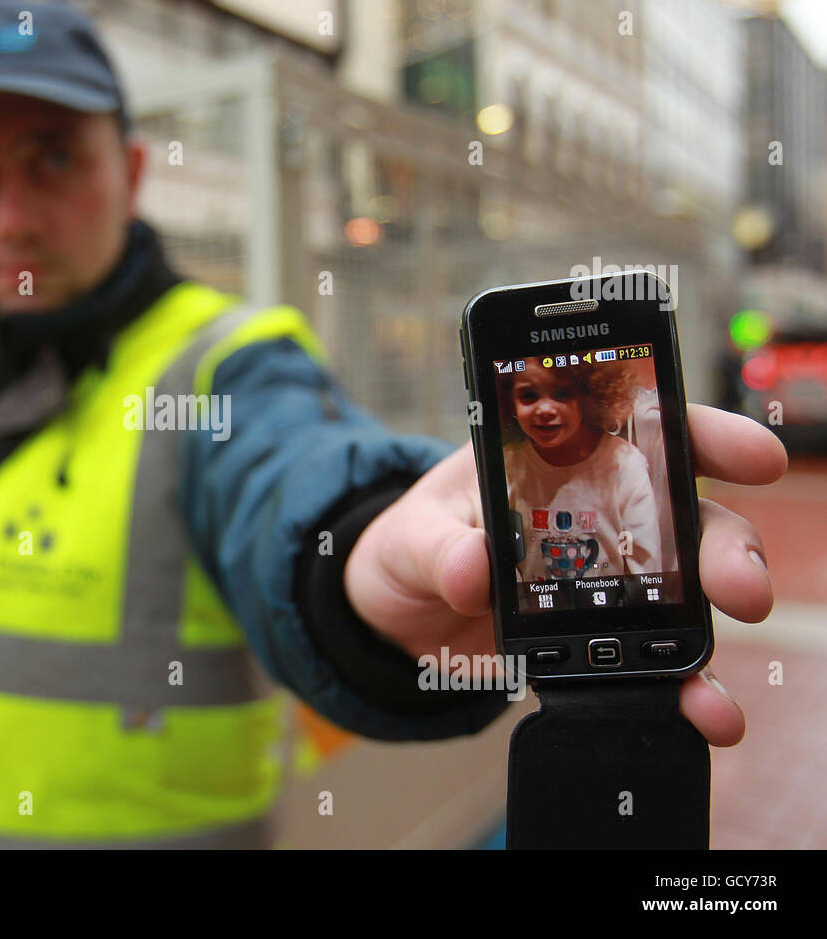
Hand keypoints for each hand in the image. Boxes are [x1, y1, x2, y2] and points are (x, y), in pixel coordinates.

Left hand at [343, 404, 787, 745]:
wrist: (393, 611)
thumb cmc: (410, 543)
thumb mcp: (413, 533)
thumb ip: (441, 549)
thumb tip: (471, 568)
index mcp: (563, 467)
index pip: (646, 435)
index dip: (706, 438)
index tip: (752, 457)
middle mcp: (600, 521)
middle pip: (687, 524)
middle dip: (726, 551)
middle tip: (739, 587)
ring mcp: (606, 584)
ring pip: (683, 599)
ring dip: (710, 636)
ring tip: (715, 681)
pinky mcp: (592, 641)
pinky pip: (646, 663)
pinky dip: (679, 688)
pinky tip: (700, 711)